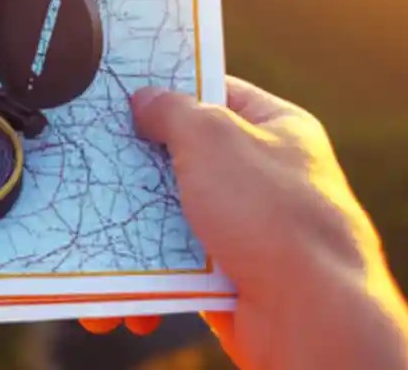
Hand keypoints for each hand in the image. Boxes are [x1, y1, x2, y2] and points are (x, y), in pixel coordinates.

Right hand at [81, 77, 407, 369]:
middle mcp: (268, 176)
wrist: (311, 316)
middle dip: (140, 169)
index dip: (172, 90)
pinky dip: (148, 281)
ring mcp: (251, 230)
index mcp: (279, 129)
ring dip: (134, 235)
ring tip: (98, 247)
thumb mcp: (212, 137)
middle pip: (187, 158)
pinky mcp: (231, 277)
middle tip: (95, 166)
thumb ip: (173, 110)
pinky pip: (177, 268)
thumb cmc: (269, 213)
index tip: (123, 95)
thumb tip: (145, 100)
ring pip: (175, 218)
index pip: (218, 93)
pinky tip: (128, 297)